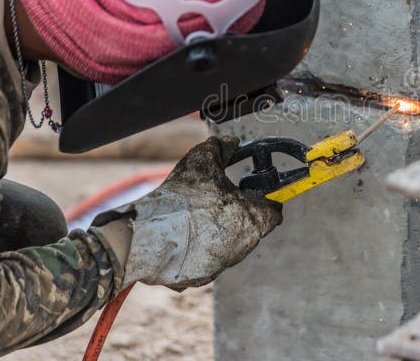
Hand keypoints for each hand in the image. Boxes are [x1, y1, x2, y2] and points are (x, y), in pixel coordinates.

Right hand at [92, 136, 281, 290]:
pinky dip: (200, 249)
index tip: (252, 192)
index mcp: (252, 218)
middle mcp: (243, 246)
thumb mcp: (202, 160)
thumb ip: (221, 148)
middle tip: (219, 200)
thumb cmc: (179, 199)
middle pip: (252, 228)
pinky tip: (183, 235)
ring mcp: (223, 264)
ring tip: (196, 217)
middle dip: (239, 214)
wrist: (145, 236)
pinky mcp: (202, 277)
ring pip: (230, 245)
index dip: (266, 199)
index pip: (274, 211)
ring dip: (220, 232)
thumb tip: (231, 142)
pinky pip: (208, 260)